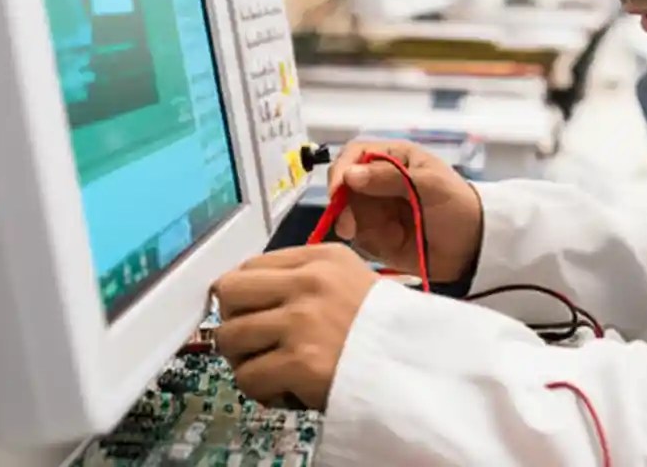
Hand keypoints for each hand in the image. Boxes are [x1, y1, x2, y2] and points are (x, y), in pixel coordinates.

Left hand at [213, 244, 379, 410]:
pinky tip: (284, 387)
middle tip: (250, 340)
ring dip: (243, 359)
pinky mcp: (300, 362)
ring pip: (229, 337)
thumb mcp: (349, 277)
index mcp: (320, 258)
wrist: (418, 362)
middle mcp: (308, 282)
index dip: (242, 294)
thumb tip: (244, 294)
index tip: (249, 312)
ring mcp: (303, 322)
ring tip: (269, 366)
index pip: (248, 265)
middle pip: (228, 292)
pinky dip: (260, 389)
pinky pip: (248, 377)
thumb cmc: (382, 327)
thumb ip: (302, 276)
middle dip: (232, 320)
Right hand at [326, 139, 482, 282]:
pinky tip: (392, 243)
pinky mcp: (377, 235)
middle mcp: (379, 181)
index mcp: (393, 158)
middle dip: (343, 206)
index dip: (342, 170)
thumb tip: (351, 174)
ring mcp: (376, 208)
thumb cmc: (458, 206)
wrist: (472, 247)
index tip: (339, 191)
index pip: (354, 155)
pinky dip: (369, 243)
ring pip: (346, 214)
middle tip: (350, 225)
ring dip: (358, 227)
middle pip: (343, 186)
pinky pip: (358, 238)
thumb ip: (389, 177)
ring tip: (387, 236)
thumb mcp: (429, 184)